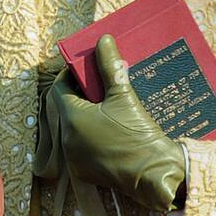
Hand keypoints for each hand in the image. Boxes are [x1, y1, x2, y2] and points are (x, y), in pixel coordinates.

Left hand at [36, 35, 184, 210]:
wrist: (155, 174)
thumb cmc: (138, 133)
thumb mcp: (124, 96)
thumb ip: (109, 67)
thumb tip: (104, 40)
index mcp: (71, 118)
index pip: (59, 88)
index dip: (71, 75)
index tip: (86, 68)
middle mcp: (67, 139)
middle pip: (67, 108)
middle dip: (81, 94)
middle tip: (100, 84)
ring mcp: (74, 158)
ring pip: (74, 127)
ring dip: (86, 114)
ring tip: (107, 103)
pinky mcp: (84, 171)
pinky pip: (82, 146)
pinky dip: (91, 134)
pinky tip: (110, 127)